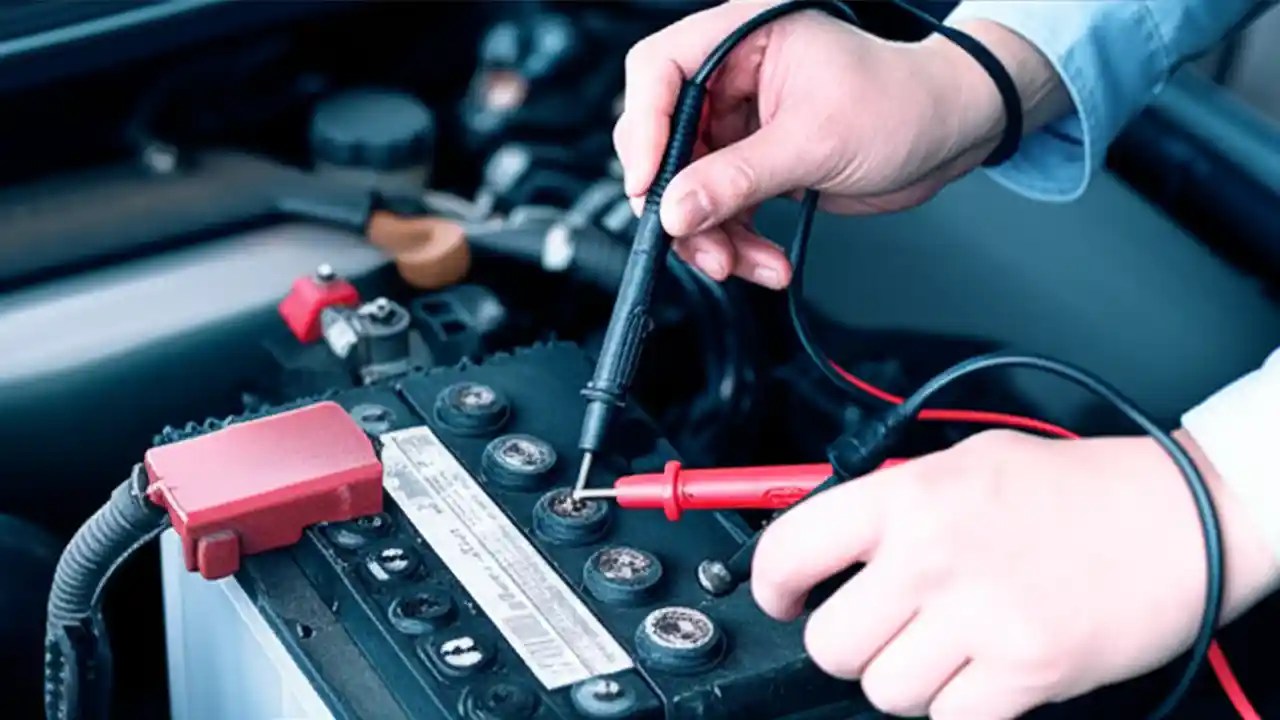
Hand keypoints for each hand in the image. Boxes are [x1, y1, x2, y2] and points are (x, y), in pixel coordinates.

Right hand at [614, 1, 1066, 288]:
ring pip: (689, 185)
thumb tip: (677, 208)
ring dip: (710, 235)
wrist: (949, 135)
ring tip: (741, 264)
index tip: (649, 184)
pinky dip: (735, 242)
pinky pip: (719, 207)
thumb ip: (738, 178)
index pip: (660, 70)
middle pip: (665, 138)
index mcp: (742, 37)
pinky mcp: (753, 161)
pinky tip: (763, 261)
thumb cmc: (903, 105)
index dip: (644, 128)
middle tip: (694, 240)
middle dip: (680, 200)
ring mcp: (741, 121)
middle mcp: (734, 75)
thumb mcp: (815, 142)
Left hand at [752, 430, 1279, 718]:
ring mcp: (978, 618)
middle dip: (848, 646)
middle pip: (828, 644)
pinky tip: (984, 672)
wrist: (1181, 515)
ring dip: (907, 681)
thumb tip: (827, 538)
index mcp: (908, 496)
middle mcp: (932, 555)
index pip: (788, 549)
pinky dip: (960, 708)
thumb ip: (892, 500)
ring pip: (884, 692)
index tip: (788, 598)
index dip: (773, 586)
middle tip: (881, 630)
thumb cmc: (1075, 488)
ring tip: (946, 646)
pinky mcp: (1026, 671)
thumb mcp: (965, 464)